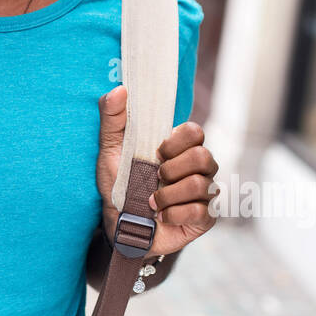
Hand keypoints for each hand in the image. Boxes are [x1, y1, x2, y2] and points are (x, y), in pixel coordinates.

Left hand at [95, 85, 217, 257]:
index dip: (176, 142)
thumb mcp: (110, 151)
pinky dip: (173, 215)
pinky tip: (161, 217)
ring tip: (152, 201)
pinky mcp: (205, 218)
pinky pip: (199, 211)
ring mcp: (205, 193)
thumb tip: (120, 89)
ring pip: (202, 185)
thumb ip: (113, 119)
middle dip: (172, 170)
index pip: (196, 131)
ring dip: (168, 195)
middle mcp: (198, 168)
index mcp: (180, 148)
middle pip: (204, 157)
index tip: (156, 152)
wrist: (120, 226)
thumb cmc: (119, 186)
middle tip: (154, 178)